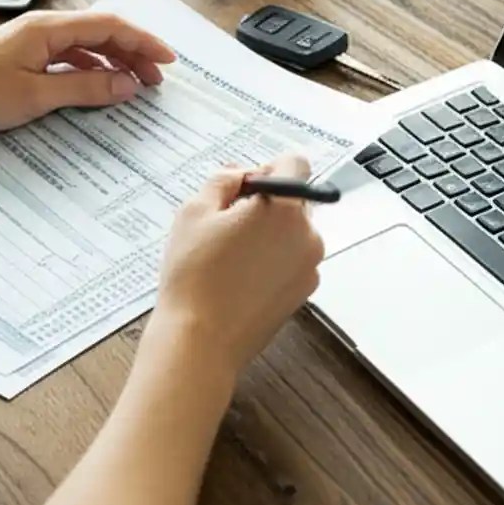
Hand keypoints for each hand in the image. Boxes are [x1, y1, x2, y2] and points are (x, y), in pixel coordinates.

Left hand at [0, 10, 175, 133]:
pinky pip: (69, 58)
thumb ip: (85, 89)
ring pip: (87, 46)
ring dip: (114, 63)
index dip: (143, 41)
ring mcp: (32, 41)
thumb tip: (126, 84)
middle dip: (134, 53)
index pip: (110, 26)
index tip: (167, 60)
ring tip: (135, 85)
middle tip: (157, 79)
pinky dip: (91, 70)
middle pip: (102, 33)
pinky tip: (99, 87)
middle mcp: (43, 28)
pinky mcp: (23, 57)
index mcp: (48, 28)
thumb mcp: (36, 96)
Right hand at [151, 154, 325, 378]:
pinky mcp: (303, 293)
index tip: (244, 186)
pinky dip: (273, 260)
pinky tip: (240, 277)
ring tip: (230, 255)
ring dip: (269, 233)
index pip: (295, 164)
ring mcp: (310, 267)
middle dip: (266, 203)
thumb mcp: (194, 212)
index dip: (267, 168)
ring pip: (293, 232)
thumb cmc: (193, 275)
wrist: (200, 340)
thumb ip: (222, 180)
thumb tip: (239, 174)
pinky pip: (292, 261)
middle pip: (295, 200)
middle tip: (227, 222)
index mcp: (284, 209)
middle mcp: (308, 236)